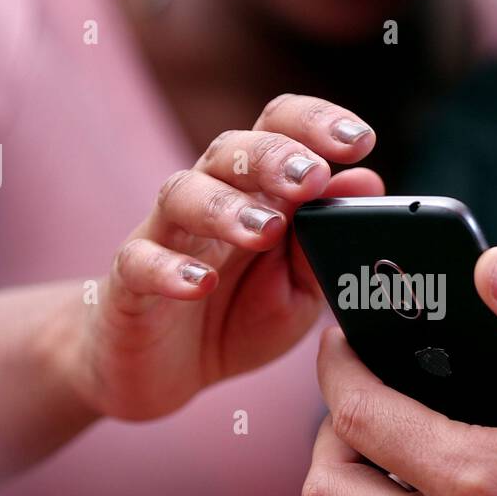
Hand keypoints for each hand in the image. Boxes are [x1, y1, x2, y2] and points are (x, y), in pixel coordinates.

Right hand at [69, 94, 380, 419]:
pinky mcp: (128, 280)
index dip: (317, 124)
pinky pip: (140, 261)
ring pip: (183, 194)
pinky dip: (169, 270)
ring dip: (227, 207)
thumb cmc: (236, 317)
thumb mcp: (298, 290)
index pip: (281, 130)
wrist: (160, 370)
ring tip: (265, 230)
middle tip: (312, 178)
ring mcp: (164, 235)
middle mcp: (209, 199)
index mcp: (257, 191)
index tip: (361, 141)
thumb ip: (325, 241)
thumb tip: (368, 181)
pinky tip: (201, 283)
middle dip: (275, 157)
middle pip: (232, 149)